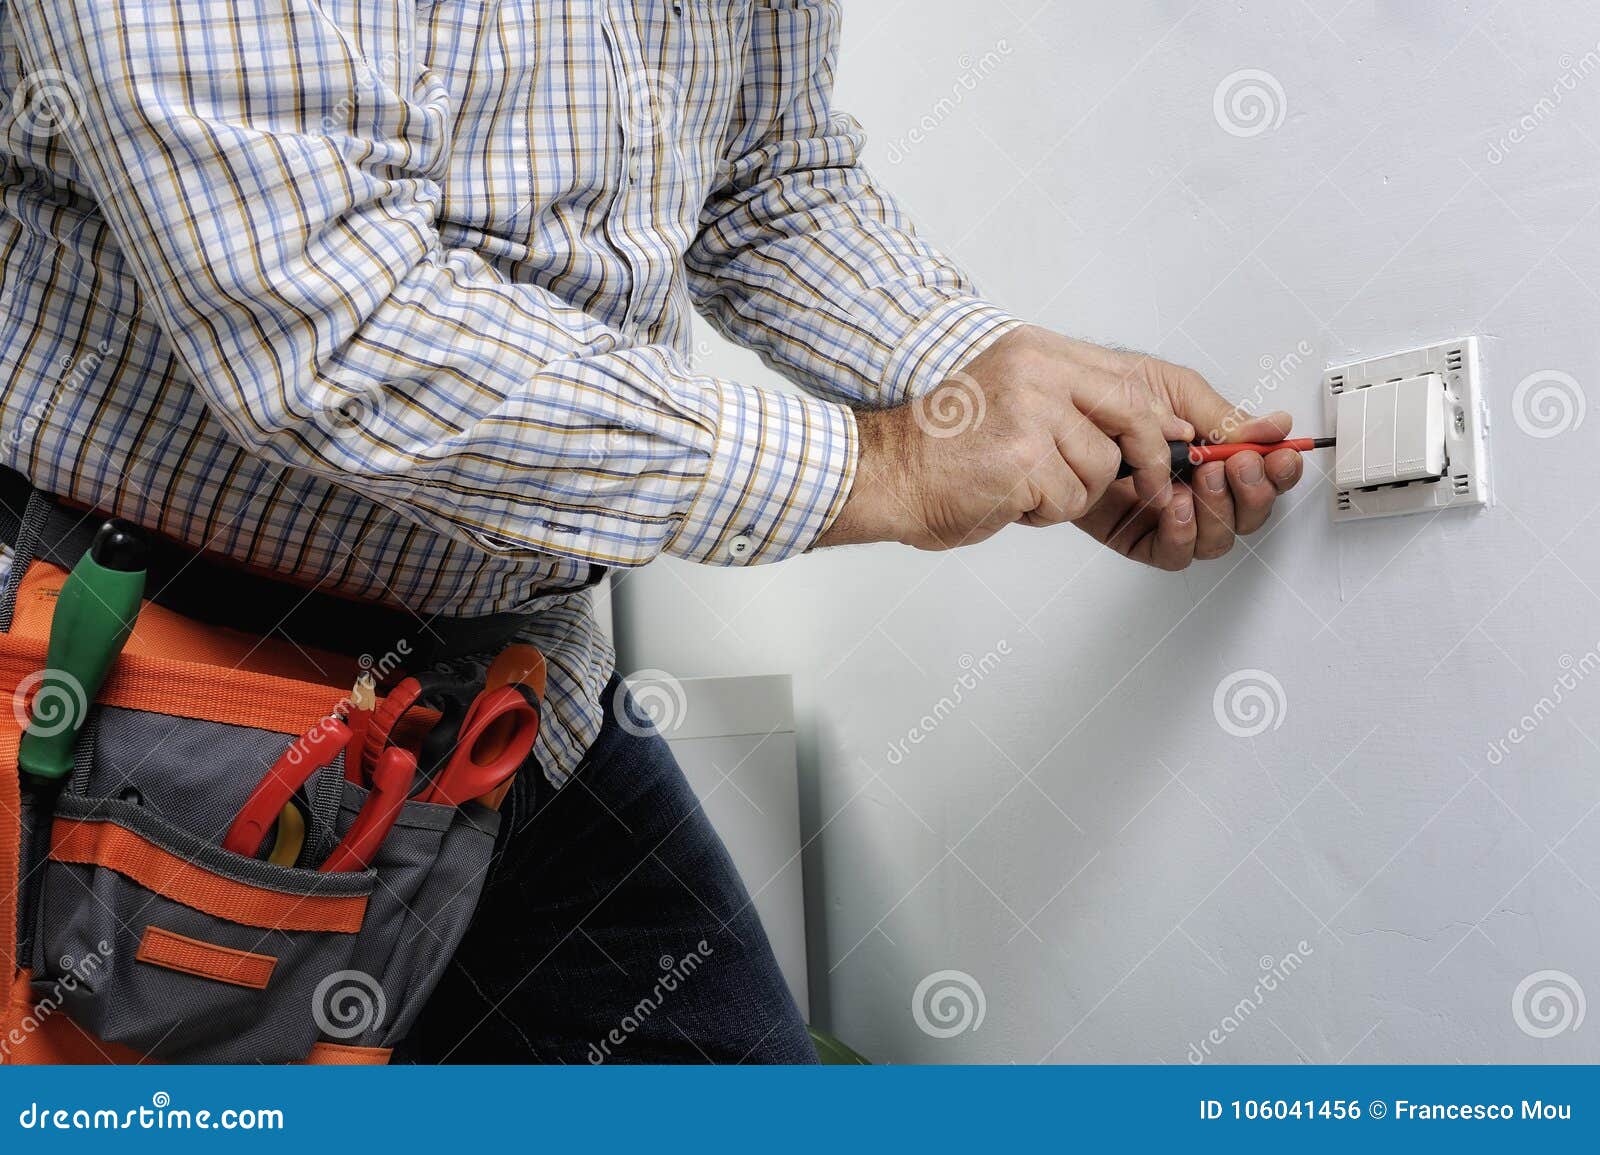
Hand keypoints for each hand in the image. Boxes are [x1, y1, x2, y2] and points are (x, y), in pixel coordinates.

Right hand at [816, 326, 1304, 567]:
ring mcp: (1032, 413)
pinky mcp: (1022, 459)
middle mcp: (1042, 372)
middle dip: (1154, 464)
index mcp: (1045, 354)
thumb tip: (1175, 433)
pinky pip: (1068, 499)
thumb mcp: (1018, 404)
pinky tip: (1006, 496)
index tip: (1243, 445)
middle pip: (1142, 418)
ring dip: (1071, 493)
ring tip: (1022, 482)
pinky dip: (1042, 511)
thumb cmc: (944, 450)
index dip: (1193, 420)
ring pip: (1104, 469)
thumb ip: (1085, 409)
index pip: (1143, 381)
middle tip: (1147, 490)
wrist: (881, 473)